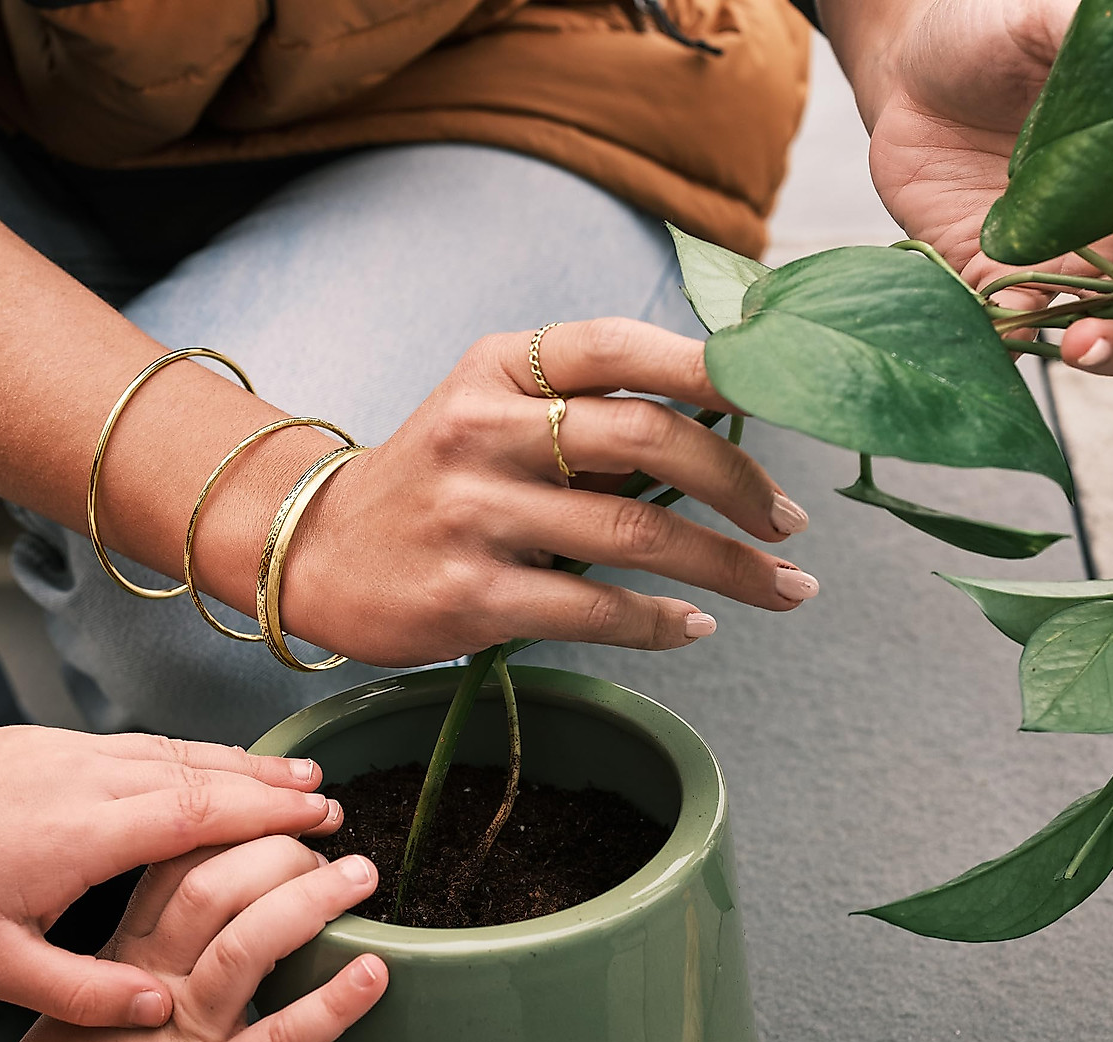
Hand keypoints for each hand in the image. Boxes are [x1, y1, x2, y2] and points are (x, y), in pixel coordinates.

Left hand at [0, 726, 340, 1026]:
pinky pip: (140, 742)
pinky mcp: (48, 741)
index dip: (267, 812)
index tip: (319, 815)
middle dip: (270, 780)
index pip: (198, 813)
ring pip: (174, 749)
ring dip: (237, 760)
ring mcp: (66, 751)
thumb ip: (84, 992)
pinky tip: (209, 764)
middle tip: (326, 791)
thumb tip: (162, 1007)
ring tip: (289, 771)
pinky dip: (191, 753)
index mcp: (80, 832)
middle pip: (201, 771)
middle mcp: (84, 778)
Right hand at [0, 838, 387, 1041]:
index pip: (181, 865)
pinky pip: (282, 1036)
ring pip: (249, 943)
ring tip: (359, 878)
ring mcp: (191, 1030)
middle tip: (324, 847)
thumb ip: (147, 956)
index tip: (277, 809)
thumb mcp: (97, 1001)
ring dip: (313, 902)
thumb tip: (202, 916)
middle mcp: (162, 981)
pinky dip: (332, 1003)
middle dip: (278, 854)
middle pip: (216, 889)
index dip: (233, 829)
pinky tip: (371, 974)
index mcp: (133, 955)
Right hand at [278, 318, 819, 667]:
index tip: (781, 395)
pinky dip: (659, 621)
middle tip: (791, 523)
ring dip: (726, 564)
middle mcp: (482, 429)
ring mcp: (472, 513)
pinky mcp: (468, 594)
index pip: (616, 345)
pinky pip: (592, 606)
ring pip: (632, 532)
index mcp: (497, 369)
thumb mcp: (489, 412)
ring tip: (783, 585)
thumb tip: (717, 426)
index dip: (709, 365)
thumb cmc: (433, 479)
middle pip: (645, 437)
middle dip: (738, 482)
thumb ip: (582, 410)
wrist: (320, 549)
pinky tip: (695, 625)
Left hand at [839, 0, 1112, 373]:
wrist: (912, 72)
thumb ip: (1102, 45)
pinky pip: (1009, 318)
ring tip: (1077, 342)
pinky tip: (1006, 332)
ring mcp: (1052, 253)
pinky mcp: (988, 272)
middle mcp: (1107, 219)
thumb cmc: (991, 33)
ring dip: (1097, 341)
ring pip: (1094, 319)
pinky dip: (1012, 333)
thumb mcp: (1052, 21)